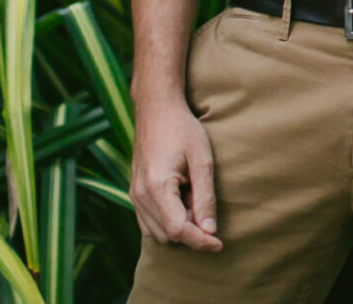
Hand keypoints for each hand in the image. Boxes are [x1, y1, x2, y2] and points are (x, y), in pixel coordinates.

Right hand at [130, 97, 221, 250]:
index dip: (200, 241)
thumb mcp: (202, 159)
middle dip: (191, 230)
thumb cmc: (182, 129)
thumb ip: (205, 196)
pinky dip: (166, 221)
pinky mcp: (134, 192)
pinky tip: (181, 201)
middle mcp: (140, 195)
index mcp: (157, 187)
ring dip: (178, 225)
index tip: (219, 244)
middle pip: (168, 234)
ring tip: (193, 197)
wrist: (156, 109)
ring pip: (156, 232)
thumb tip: (209, 230)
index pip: (178, 229)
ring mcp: (134, 195)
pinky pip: (147, 221)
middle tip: (205, 203)